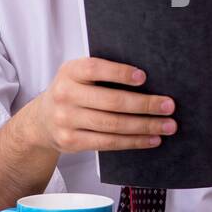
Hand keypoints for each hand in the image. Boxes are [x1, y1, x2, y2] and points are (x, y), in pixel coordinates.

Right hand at [25, 57, 175, 153]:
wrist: (42, 121)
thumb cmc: (73, 92)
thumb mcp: (78, 75)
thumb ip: (103, 73)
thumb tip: (148, 79)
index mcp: (69, 71)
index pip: (95, 69)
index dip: (119, 73)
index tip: (144, 78)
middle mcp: (64, 95)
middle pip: (111, 102)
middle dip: (144, 104)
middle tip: (169, 106)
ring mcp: (66, 120)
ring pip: (112, 125)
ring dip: (145, 126)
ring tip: (167, 125)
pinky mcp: (71, 142)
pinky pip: (108, 143)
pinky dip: (133, 141)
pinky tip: (151, 139)